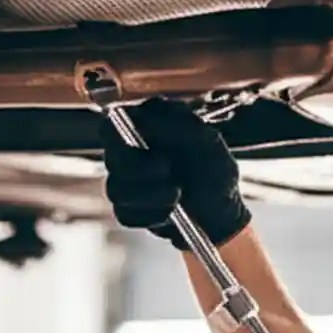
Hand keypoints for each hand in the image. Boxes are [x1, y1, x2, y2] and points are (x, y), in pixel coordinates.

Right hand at [100, 99, 251, 248]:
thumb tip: (148, 116)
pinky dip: (150, 216)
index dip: (129, 131)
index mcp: (151, 123)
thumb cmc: (217, 173)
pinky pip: (124, 213)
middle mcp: (133, 148)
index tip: (154, 144)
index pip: (119, 118)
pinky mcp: (127, 206)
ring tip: (177, 194)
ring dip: (150, 195)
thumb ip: (182, 125)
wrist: (220, 214)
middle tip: (166, 170)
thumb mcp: (210, 143)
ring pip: (116, 188)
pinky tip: (169, 212)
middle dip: (140, 168)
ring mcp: (127, 178)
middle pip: (113, 154)